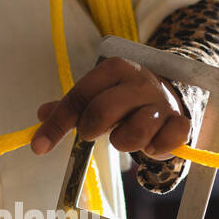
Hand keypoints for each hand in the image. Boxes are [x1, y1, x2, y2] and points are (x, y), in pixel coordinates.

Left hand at [31, 57, 189, 159]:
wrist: (166, 92)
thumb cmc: (123, 97)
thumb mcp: (96, 95)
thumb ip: (70, 107)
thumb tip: (41, 115)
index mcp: (114, 69)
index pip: (80, 96)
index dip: (57, 124)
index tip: (40, 146)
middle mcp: (139, 82)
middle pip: (104, 110)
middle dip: (90, 128)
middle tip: (90, 134)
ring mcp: (161, 102)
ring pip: (137, 130)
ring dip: (124, 142)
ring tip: (123, 139)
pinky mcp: (179, 121)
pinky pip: (171, 139)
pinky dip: (158, 149)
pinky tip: (150, 147)